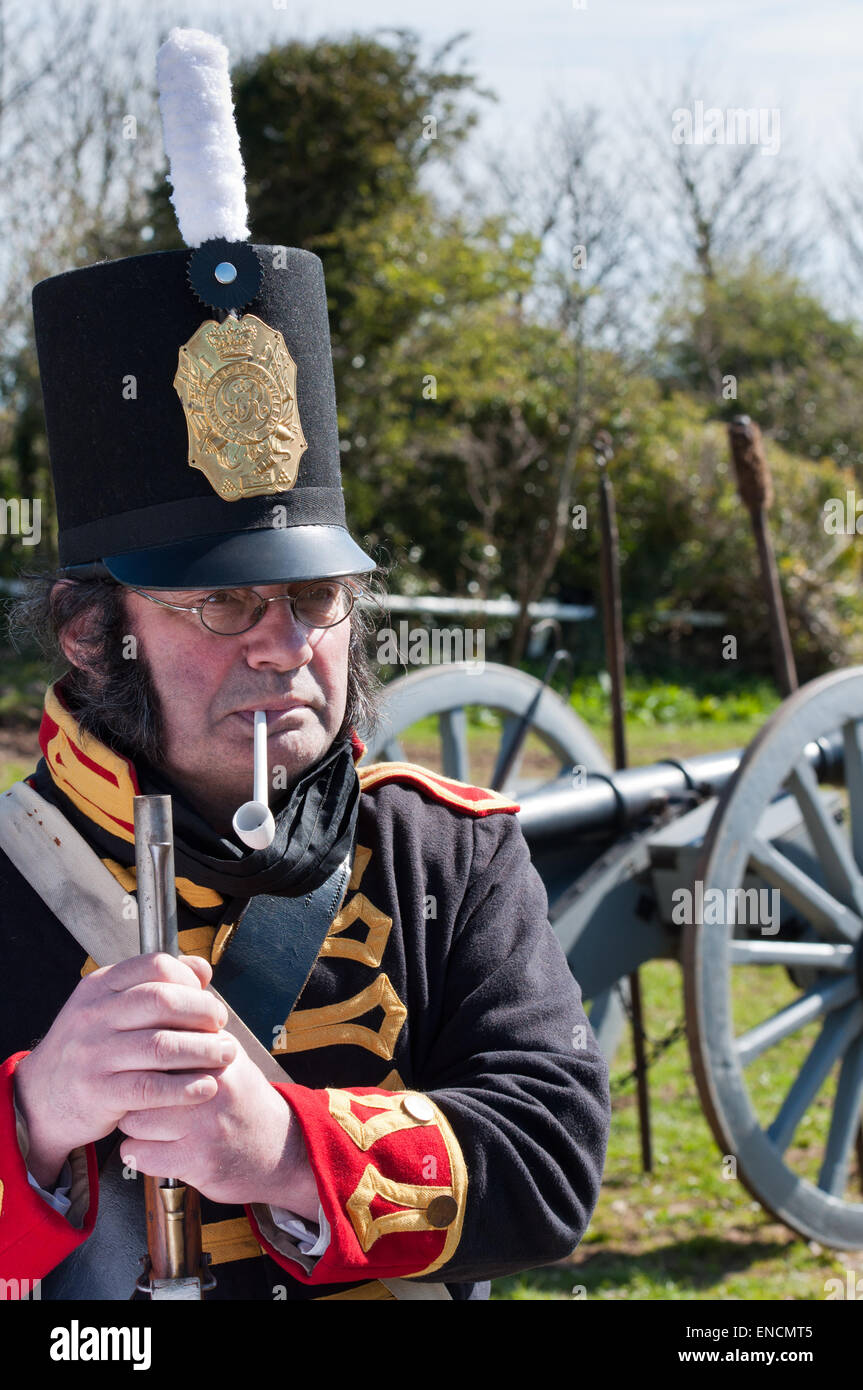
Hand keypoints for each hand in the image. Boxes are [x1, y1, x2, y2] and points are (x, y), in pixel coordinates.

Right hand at [13, 952, 234, 1188]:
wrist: (40, 1098)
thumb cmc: (89, 1049)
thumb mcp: (110, 1007)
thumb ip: (155, 984)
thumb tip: (202, 969)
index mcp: (99, 986)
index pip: (155, 966)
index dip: (190, 981)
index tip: (206, 999)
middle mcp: (93, 1015)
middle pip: (162, 1001)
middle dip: (203, 1012)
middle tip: (221, 1026)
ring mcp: (93, 1054)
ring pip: (162, 1045)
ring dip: (203, 1050)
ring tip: (224, 1054)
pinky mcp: (97, 1093)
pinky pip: (151, 1088)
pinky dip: (185, 1088)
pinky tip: (205, 1087)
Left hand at [117, 1037, 319, 1218]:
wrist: (278, 1150)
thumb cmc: (241, 1099)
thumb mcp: (228, 1056)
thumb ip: (194, 1032)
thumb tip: (155, 1000)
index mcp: (219, 1053)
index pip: (158, 1041)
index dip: (140, 1053)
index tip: (137, 1062)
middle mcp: (214, 1085)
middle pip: (140, 1078)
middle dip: (132, 1089)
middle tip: (137, 1094)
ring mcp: (206, 1125)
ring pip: (133, 1118)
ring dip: (134, 1124)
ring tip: (151, 1123)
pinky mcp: (197, 1161)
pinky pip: (139, 1153)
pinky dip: (140, 1153)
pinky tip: (156, 1147)